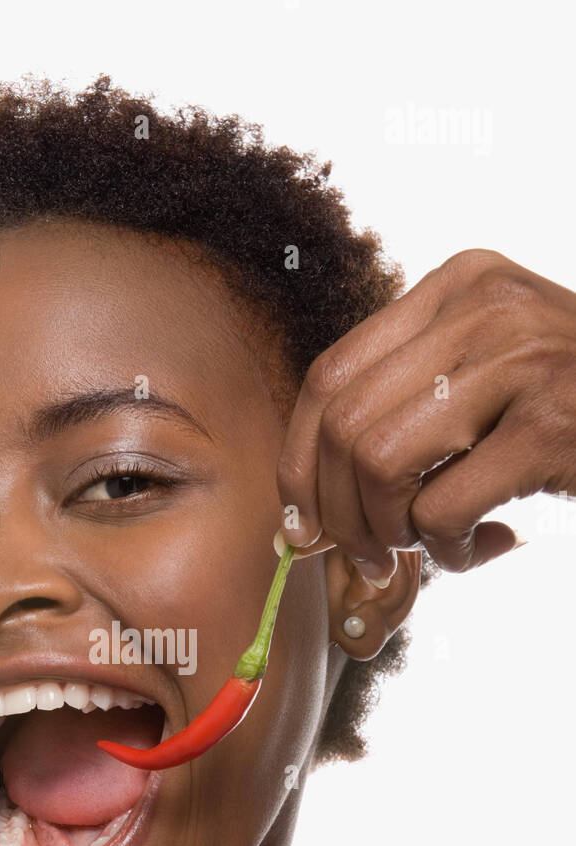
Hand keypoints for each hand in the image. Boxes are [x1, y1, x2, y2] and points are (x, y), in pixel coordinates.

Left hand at [276, 249, 575, 579]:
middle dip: (339, 513)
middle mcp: (483, 307)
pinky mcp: (553, 424)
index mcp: (457, 285)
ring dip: (388, 532)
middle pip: (343, 425)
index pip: (330, 374)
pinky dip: (446, 550)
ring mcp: (522, 360)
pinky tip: (483, 544)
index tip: (301, 521)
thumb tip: (307, 501)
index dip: (299, 460)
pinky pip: (441, 509)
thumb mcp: (492, 372)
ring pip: (378, 463)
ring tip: (426, 548)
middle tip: (368, 556)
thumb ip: (411, 404)